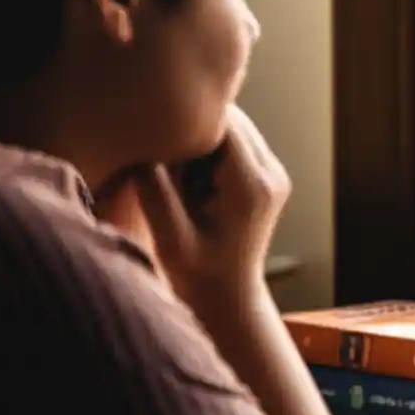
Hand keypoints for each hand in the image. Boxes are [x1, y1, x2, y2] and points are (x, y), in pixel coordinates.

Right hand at [135, 104, 290, 307]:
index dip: (185, 122)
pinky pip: (236, 142)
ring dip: (202, 139)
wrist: (228, 295)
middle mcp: (273, 173)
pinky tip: (191, 178)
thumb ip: (154, 185)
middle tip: (166, 159)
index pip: (221, 123)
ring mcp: (274, 173)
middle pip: (232, 119)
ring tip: (180, 175)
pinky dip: (210, 150)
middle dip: (195, 128)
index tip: (156, 138)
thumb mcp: (168, 232)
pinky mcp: (266, 175)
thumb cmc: (196, 272)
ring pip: (234, 127)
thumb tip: (141, 138)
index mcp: (252, 186)